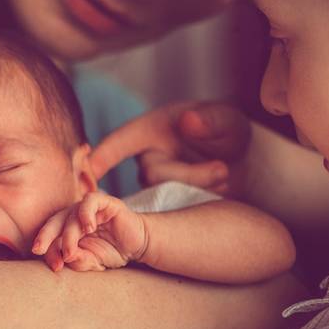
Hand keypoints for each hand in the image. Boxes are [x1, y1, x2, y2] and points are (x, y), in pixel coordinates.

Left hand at [31, 192, 147, 271]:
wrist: (139, 243)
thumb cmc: (113, 251)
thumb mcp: (93, 261)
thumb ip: (79, 260)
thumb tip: (65, 258)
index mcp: (67, 229)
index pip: (52, 237)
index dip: (49, 250)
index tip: (53, 266)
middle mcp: (74, 216)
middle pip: (55, 222)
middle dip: (45, 237)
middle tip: (39, 250)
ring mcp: (88, 208)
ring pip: (71, 216)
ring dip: (68, 234)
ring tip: (69, 250)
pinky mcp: (104, 202)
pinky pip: (89, 202)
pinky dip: (86, 214)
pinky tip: (89, 228)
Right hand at [90, 102, 250, 195]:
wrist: (242, 160)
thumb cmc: (225, 131)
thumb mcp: (227, 120)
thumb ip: (211, 120)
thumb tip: (188, 121)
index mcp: (150, 130)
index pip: (119, 142)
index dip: (100, 157)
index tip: (86, 174)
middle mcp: (148, 157)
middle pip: (151, 174)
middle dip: (190, 174)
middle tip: (223, 168)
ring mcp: (157, 183)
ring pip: (164, 192)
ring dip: (198, 184)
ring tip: (224, 173)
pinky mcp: (168, 203)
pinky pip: (176, 209)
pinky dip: (200, 197)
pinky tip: (219, 187)